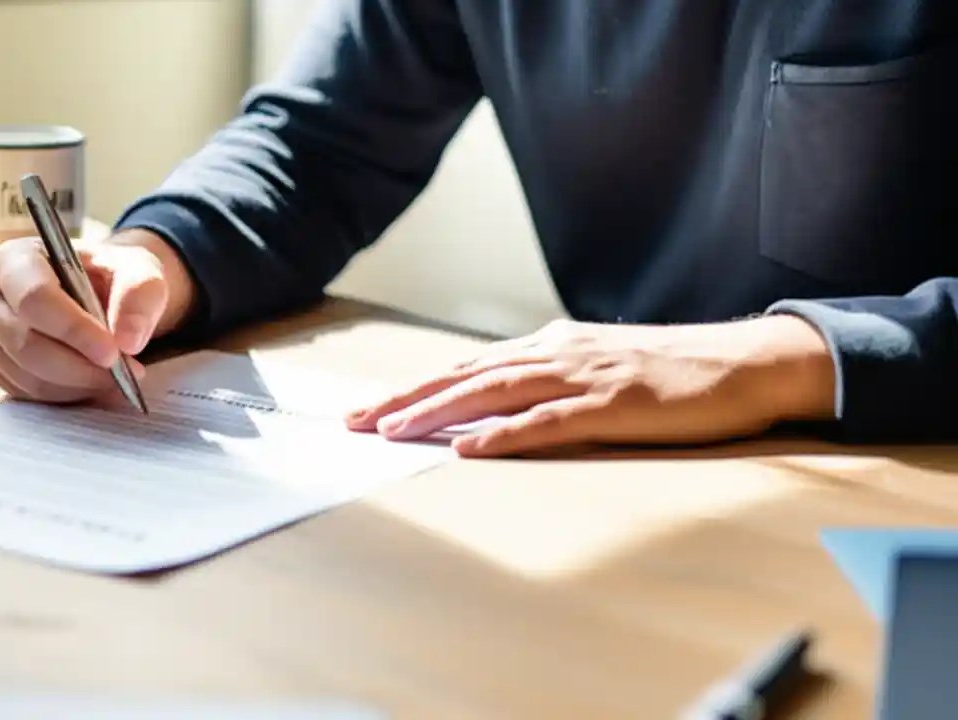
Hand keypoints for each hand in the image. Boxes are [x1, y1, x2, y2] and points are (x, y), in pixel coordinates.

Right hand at [0, 229, 196, 403]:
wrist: (101, 294)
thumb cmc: (112, 276)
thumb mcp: (138, 272)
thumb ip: (139, 297)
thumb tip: (128, 341)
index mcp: (16, 259)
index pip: (34, 298)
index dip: (73, 330)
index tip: (112, 352)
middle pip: (25, 343)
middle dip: (79, 366)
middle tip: (124, 372)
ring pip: (27, 375)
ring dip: (78, 384)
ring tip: (116, 378)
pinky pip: (27, 393)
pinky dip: (66, 395)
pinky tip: (94, 383)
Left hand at [345, 316, 836, 456]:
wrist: (744, 362)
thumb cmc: (671, 371)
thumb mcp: (597, 367)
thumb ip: (549, 380)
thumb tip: (498, 404)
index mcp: (550, 346)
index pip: (467, 367)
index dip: (415, 389)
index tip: (371, 410)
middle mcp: (556, 353)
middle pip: (465, 376)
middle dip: (406, 400)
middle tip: (355, 423)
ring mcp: (583, 377)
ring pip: (493, 392)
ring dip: (438, 412)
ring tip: (392, 431)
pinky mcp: (613, 404)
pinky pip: (547, 421)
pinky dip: (503, 434)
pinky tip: (469, 447)